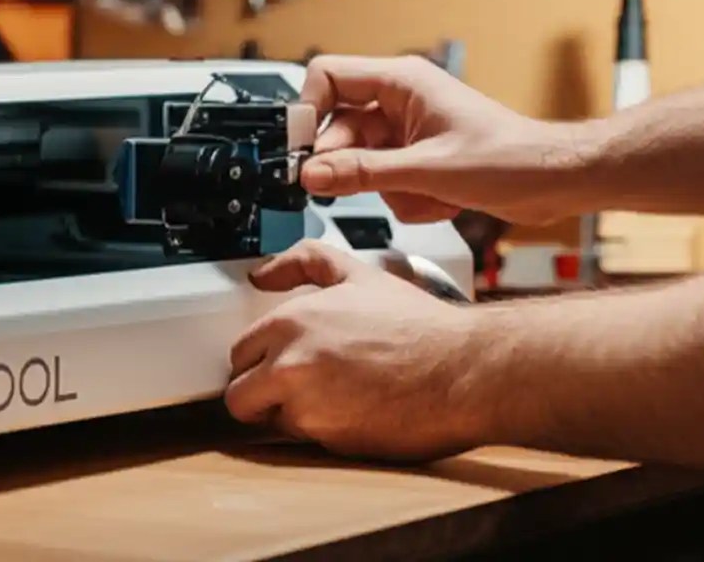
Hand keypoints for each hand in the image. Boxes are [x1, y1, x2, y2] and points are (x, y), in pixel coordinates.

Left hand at [226, 240, 486, 462]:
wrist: (465, 371)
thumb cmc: (418, 325)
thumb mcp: (359, 275)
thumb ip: (305, 262)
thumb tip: (261, 274)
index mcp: (289, 323)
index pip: (238, 354)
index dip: (257, 359)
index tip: (273, 361)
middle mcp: (289, 366)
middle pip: (239, 397)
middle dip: (260, 394)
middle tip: (292, 386)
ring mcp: (308, 408)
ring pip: (271, 422)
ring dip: (291, 415)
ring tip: (331, 396)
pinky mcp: (331, 441)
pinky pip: (308, 442)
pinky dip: (323, 431)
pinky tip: (353, 410)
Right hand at [300, 55, 593, 224]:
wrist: (554, 182)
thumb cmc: (512, 158)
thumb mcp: (427, 169)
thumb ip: (362, 172)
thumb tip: (312, 174)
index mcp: (401, 82)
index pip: (326, 77)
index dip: (307, 112)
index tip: (300, 150)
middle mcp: (399, 103)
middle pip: (337, 129)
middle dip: (348, 166)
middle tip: (355, 187)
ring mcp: (406, 133)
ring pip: (359, 162)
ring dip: (385, 188)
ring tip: (424, 192)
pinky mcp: (415, 161)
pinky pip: (382, 183)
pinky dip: (405, 200)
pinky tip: (438, 200)